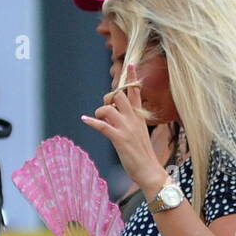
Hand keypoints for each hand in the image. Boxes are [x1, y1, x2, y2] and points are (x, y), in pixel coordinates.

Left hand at [81, 68, 166, 193]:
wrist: (150, 171)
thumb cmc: (144, 156)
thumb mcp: (139, 134)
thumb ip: (130, 123)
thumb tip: (116, 116)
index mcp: (139, 117)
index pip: (136, 93)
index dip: (132, 78)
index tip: (131, 63)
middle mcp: (133, 119)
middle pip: (119, 96)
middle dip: (109, 97)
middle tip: (106, 108)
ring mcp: (126, 129)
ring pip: (109, 108)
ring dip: (100, 111)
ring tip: (97, 119)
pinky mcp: (120, 139)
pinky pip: (102, 126)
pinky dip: (92, 121)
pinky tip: (85, 119)